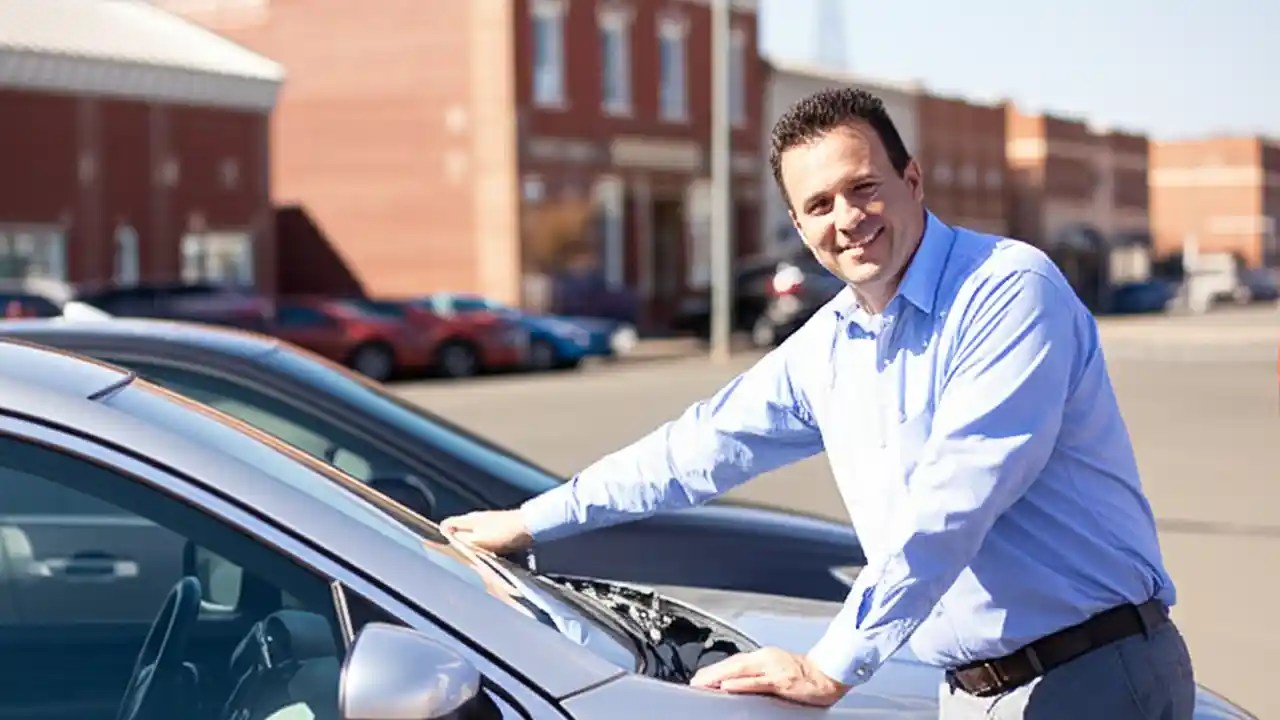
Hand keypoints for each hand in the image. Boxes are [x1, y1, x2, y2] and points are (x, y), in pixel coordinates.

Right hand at [439, 509, 532, 554]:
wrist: (530, 527)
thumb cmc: (502, 533)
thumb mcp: (476, 540)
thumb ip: (460, 539)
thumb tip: (445, 535)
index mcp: (468, 519)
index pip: (447, 524)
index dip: (441, 535)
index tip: (439, 548)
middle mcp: (477, 518)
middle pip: (460, 530)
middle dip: (456, 542)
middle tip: (455, 557)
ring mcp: (489, 522)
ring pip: (473, 535)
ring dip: (471, 546)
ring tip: (471, 559)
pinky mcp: (501, 529)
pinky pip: (486, 539)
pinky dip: (484, 546)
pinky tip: (487, 555)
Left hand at [689, 647, 851, 707]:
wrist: (828, 674)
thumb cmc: (804, 674)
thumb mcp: (777, 671)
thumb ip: (757, 675)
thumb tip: (736, 683)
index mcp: (763, 657)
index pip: (733, 662)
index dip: (714, 669)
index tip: (699, 678)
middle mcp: (765, 659)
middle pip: (732, 664)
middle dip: (711, 673)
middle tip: (694, 682)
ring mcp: (773, 669)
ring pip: (740, 671)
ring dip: (718, 677)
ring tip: (702, 684)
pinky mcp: (781, 681)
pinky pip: (757, 683)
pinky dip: (741, 683)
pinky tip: (727, 686)